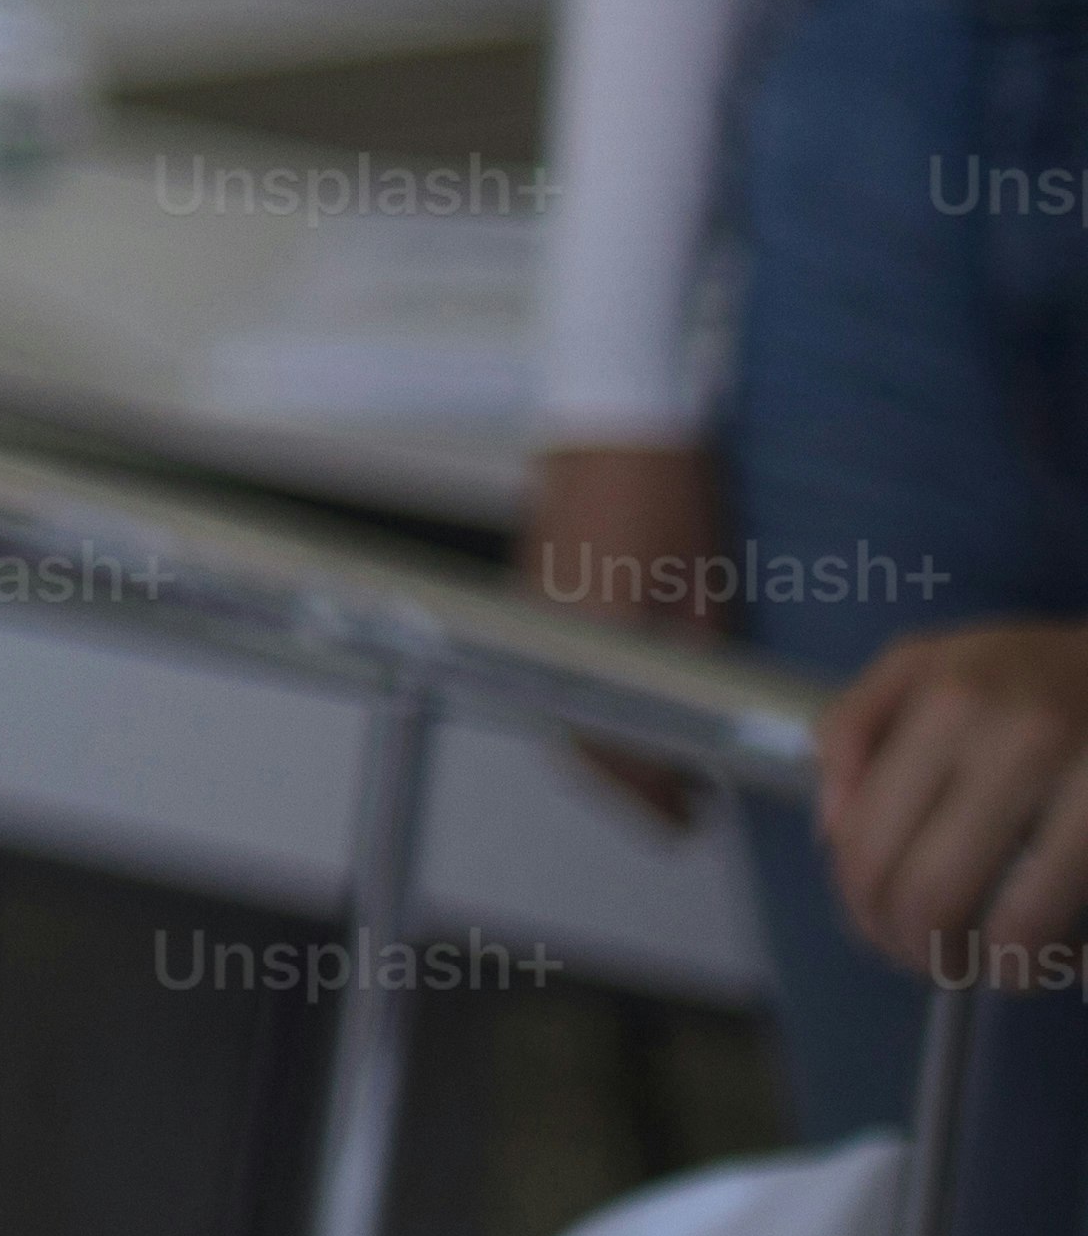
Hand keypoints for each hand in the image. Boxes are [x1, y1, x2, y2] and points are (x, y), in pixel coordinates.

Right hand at [518, 433, 734, 826]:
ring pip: (559, 710)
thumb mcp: (704, 582)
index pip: (612, 744)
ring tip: (661, 768)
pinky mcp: (530, 595)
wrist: (611, 417)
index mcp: (594, 633)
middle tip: (677, 809)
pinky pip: (552, 674)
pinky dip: (587, 706)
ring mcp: (532, 613)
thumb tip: (706, 720)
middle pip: (574, 740)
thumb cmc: (666, 487)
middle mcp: (550, 633)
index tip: (689, 817)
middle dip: (624, 786)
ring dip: (605, 751)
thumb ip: (696, 659)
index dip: (652, 793)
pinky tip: (629, 712)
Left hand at [827, 623, 1087, 996]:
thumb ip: (853, 730)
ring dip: (997, 968)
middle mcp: (1020, 740)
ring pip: (1020, 926)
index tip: (875, 928)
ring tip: (991, 966)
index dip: (863, 906)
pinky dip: (1066, 957)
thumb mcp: (924, 662)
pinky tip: (1062, 954)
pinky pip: (1085, 923)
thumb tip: (830, 834)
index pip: (871, 839)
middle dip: (918, 948)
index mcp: (950, 702)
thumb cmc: (1029, 671)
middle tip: (926, 957)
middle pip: (934, 892)